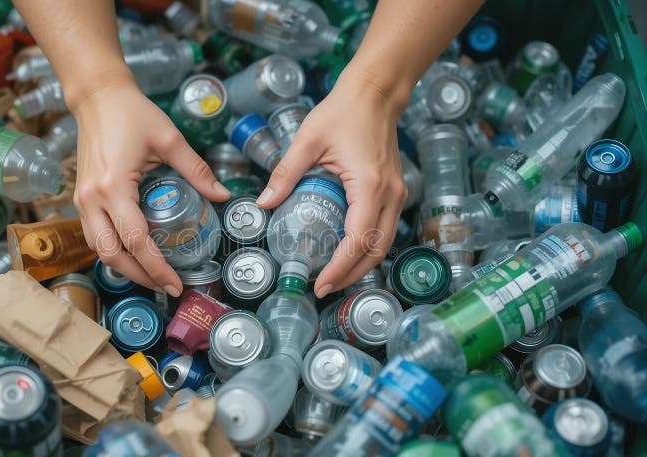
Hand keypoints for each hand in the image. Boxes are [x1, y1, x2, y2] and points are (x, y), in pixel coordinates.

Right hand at [71, 79, 230, 296]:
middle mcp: (92, 199)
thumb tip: (223, 195)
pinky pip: (94, 235)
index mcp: (114, 186)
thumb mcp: (169, 139)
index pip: (135, 241)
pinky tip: (136, 253)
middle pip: (111, 255)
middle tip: (167, 286)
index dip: (156, 268)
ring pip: (99, 249)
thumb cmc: (131, 113)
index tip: (176, 283)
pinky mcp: (82, 196)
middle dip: (140, 276)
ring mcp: (82, 199)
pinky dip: (114, 250)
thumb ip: (197, 170)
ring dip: (124, 267)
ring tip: (154, 275)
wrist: (97, 96)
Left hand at [255, 70, 408, 297]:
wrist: (376, 92)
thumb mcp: (308, 140)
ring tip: (333, 277)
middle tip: (323, 289)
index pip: (358, 239)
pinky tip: (346, 252)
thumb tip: (262, 204)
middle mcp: (389, 194)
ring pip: (384, 243)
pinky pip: (384, 229)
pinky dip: (368, 247)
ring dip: (361, 264)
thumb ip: (285, 173)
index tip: (321, 284)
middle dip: (351, 275)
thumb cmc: (343, 111)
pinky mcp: (394, 191)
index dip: (340, 267)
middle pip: (376, 250)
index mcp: (369, 185)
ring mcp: (397, 193)